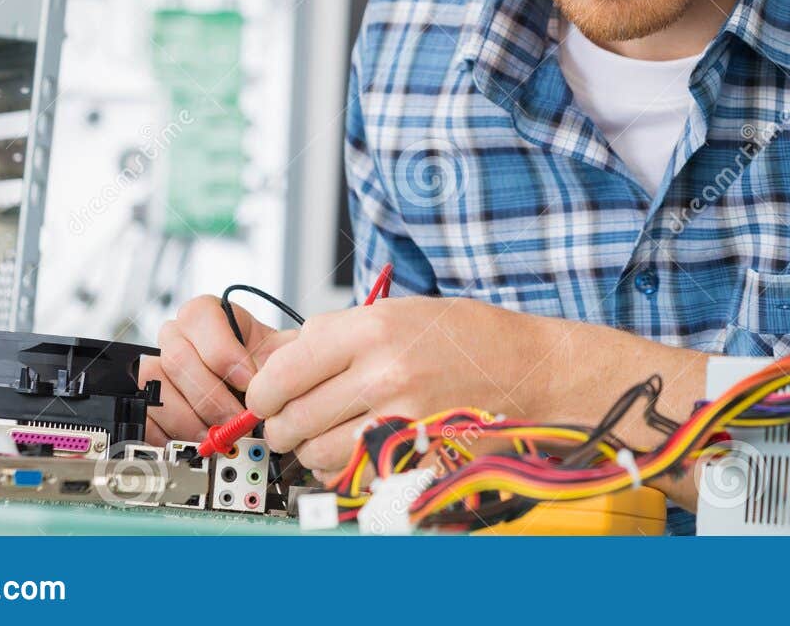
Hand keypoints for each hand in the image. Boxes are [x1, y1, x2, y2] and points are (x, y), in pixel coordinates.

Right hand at [142, 294, 297, 444]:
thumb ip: (284, 356)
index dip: (223, 352)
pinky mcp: (147, 398)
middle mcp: (177, 335)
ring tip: (214, 433)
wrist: (258, 388)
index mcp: (207, 314)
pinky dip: (166, 433)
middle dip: (210, 396)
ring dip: (188, 417)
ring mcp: (157, 365)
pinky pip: (143, 414)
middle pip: (176, 358)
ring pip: (154, 386)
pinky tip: (191, 439)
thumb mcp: (282, 352)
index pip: (199, 316)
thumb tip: (282, 375)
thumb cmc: (266, 365)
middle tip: (234, 418)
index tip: (248, 380)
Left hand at [243, 296, 549, 478]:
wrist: (526, 367)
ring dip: (312, 450)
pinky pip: (353, 477)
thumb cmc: (462, 337)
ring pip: (317, 454)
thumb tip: (276, 367)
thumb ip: (336, 337)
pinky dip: (344, 471)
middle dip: (283, 424)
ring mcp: (403, 421)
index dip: (263, 392)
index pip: (282, 372)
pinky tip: (360, 449)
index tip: (266, 397)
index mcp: (372, 330)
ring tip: (330, 432)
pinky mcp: (418, 458)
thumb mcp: (396, 313)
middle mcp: (384, 374)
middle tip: (293, 420)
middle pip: (292, 418)